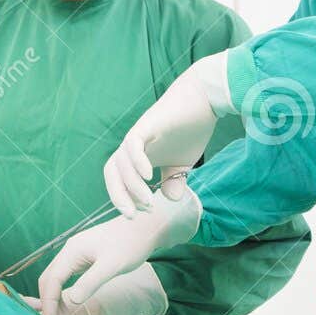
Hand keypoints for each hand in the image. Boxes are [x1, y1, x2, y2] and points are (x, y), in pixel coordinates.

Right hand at [37, 176, 199, 314]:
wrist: (143, 227)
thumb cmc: (130, 245)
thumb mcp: (112, 266)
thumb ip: (91, 281)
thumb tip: (73, 300)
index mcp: (72, 251)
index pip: (52, 279)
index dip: (48, 300)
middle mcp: (69, 250)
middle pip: (49, 277)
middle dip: (47, 299)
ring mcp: (75, 253)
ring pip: (56, 276)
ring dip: (53, 296)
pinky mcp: (83, 257)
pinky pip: (65, 275)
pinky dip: (62, 289)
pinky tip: (68, 301)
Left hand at [104, 53, 231, 216]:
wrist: (203, 99)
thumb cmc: (192, 128)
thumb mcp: (183, 163)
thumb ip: (175, 181)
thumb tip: (171, 199)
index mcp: (138, 156)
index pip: (117, 178)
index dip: (122, 197)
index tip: (138, 214)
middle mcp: (133, 147)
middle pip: (112, 171)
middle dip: (118, 195)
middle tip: (134, 215)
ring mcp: (138, 135)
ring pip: (121, 161)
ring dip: (132, 185)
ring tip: (148, 201)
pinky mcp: (147, 125)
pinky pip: (133, 144)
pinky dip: (137, 161)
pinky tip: (148, 175)